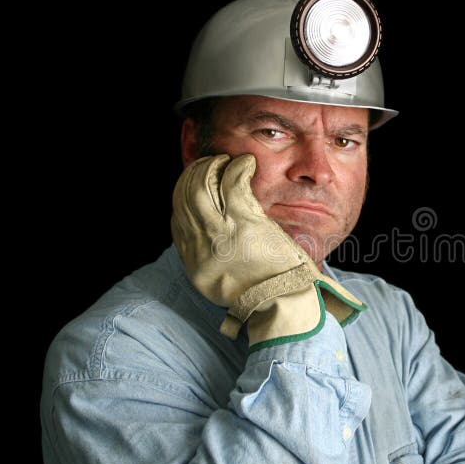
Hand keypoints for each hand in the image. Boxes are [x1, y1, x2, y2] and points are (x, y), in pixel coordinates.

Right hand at [171, 154, 364, 348]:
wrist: (287, 302)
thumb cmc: (268, 291)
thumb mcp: (228, 282)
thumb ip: (215, 259)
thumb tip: (212, 233)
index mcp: (196, 265)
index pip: (178, 222)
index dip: (184, 197)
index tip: (197, 185)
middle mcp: (201, 249)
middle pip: (184, 200)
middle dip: (194, 176)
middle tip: (210, 164)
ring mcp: (220, 235)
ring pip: (201, 188)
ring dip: (211, 168)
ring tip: (224, 161)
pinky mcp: (244, 223)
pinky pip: (231, 185)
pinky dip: (236, 169)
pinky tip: (245, 164)